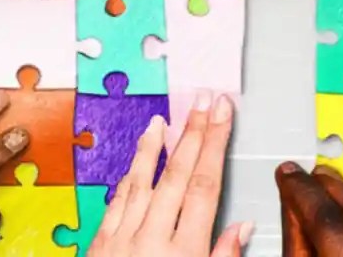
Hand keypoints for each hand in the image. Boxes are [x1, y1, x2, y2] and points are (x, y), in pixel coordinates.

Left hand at [88, 92, 249, 256]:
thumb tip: (242, 226)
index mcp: (184, 253)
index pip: (205, 186)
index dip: (215, 144)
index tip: (222, 113)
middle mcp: (152, 240)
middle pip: (176, 175)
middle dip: (192, 133)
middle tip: (202, 101)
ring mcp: (122, 240)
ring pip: (140, 182)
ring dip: (152, 148)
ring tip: (161, 120)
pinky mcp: (100, 246)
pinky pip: (115, 203)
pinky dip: (127, 179)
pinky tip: (133, 163)